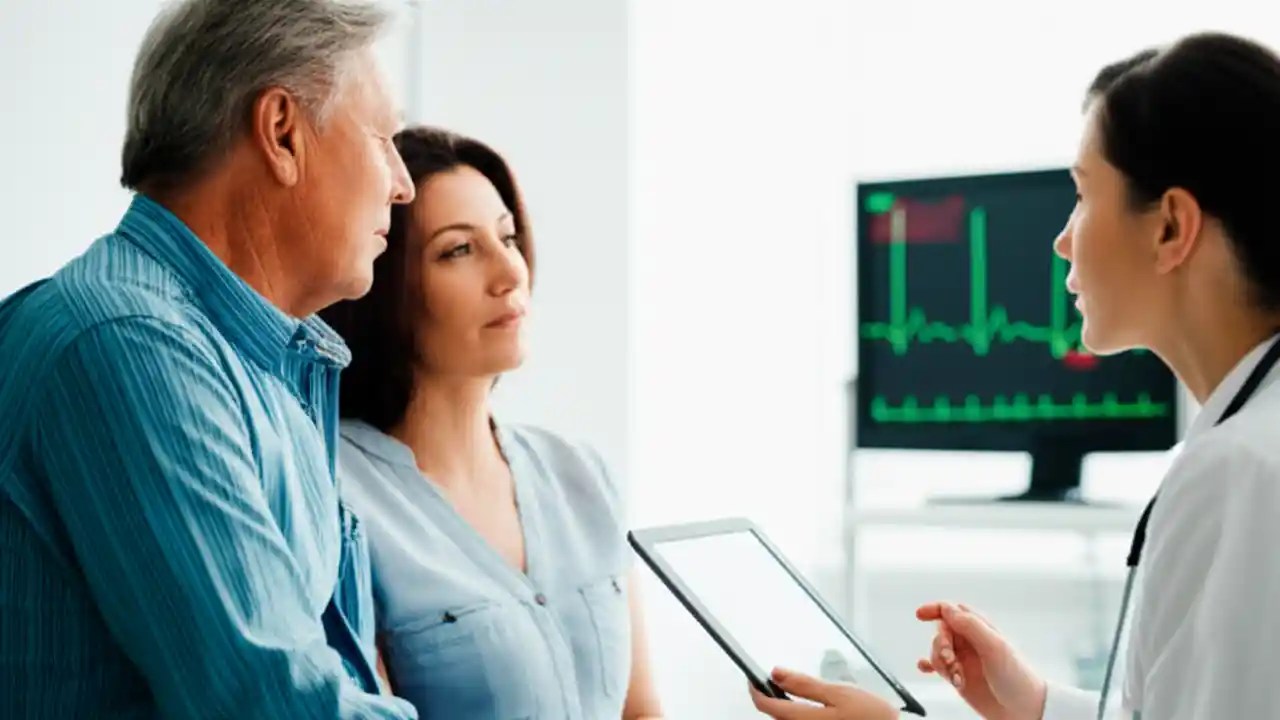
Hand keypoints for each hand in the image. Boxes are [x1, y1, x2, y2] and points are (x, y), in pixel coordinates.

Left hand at [749, 667, 899, 718]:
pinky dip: (798, 714)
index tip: (753, 676)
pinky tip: (810, 707)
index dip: (755, 688)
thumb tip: (776, 673)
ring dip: (784, 707)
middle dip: (771, 697)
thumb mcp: (839, 692)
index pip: (765, 706)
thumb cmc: (873, 718)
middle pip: (775, 716)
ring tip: (794, 691)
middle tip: (776, 680)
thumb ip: (805, 684)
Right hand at [916, 602, 1045, 719]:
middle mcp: (971, 642)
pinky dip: (929, 667)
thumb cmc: (1018, 679)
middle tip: (951, 659)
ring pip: (937, 651)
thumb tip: (947, 608)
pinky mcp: (959, 677)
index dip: (935, 609)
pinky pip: (937, 667)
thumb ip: (971, 626)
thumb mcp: (995, 647)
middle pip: (941, 632)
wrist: (1025, 711)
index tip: (920, 614)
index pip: (953, 611)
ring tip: (956, 677)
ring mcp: (964, 660)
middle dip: (940, 645)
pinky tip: (926, 669)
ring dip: (940, 663)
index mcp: (981, 629)